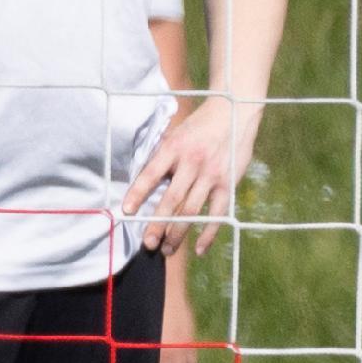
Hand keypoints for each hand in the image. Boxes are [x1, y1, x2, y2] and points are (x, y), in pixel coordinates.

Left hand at [124, 97, 259, 257]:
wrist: (235, 112)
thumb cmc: (199, 127)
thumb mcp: (176, 134)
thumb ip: (162, 157)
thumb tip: (142, 185)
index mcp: (174, 148)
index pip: (151, 174)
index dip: (137, 193)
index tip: (126, 212)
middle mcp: (192, 162)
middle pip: (171, 199)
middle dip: (158, 224)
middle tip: (147, 244)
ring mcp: (212, 174)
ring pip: (192, 210)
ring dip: (178, 233)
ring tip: (167, 250)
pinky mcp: (228, 184)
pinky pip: (218, 214)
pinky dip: (208, 234)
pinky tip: (198, 249)